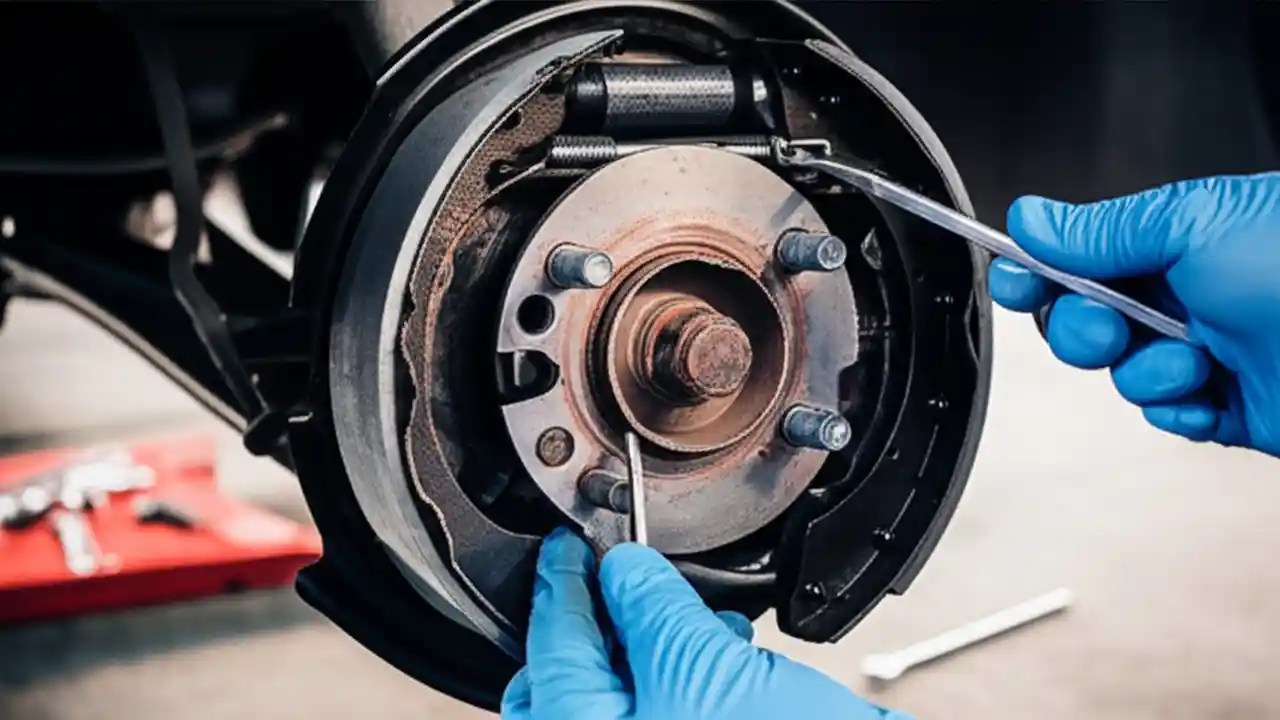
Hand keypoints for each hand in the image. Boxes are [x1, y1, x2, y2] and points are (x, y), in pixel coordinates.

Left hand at [501, 527, 905, 719]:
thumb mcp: (703, 666)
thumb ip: (651, 608)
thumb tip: (624, 568)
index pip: (552, 640)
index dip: (563, 578)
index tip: (569, 544)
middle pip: (570, 673)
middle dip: (601, 614)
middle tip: (618, 570)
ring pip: (619, 693)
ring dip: (650, 639)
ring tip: (686, 607)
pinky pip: (660, 711)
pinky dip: (683, 673)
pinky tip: (720, 649)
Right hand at [989, 173, 1279, 455]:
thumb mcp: (1193, 225)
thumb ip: (1101, 229)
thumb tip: (1032, 218)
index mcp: (1178, 242)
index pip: (1080, 255)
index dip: (1036, 270)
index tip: (1011, 281)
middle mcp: (1189, 296)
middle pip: (1084, 321)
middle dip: (1083, 330)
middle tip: (1109, 327)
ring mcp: (1208, 353)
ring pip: (1122, 375)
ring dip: (1145, 373)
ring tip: (1194, 362)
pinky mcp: (1229, 407)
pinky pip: (1166, 418)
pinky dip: (1178, 411)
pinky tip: (1210, 396)